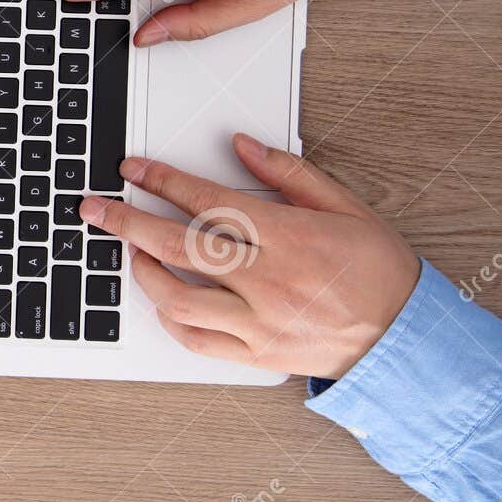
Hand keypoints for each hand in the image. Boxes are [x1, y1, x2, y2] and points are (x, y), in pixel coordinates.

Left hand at [78, 134, 420, 378]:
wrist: (408, 341)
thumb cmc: (380, 272)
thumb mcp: (346, 207)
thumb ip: (290, 174)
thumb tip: (243, 146)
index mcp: (288, 237)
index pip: (208, 201)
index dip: (163, 180)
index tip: (132, 169)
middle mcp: (268, 280)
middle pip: (177, 245)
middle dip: (126, 221)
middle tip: (94, 208)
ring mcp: (259, 322)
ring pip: (178, 297)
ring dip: (142, 270)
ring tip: (129, 250)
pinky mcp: (256, 354)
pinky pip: (196, 340)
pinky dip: (171, 319)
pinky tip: (163, 299)